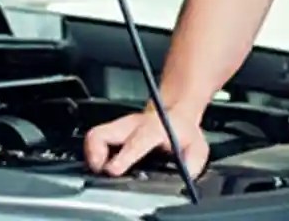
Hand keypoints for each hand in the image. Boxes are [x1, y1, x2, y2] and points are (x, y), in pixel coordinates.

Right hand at [84, 108, 208, 177]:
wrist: (175, 114)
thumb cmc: (183, 133)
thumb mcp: (196, 147)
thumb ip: (192, 162)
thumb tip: (186, 174)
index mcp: (154, 129)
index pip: (136, 141)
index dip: (124, 157)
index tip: (113, 170)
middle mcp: (132, 125)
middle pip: (101, 134)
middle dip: (95, 156)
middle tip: (101, 172)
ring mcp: (119, 127)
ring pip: (93, 137)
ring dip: (92, 157)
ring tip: (101, 170)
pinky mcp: (111, 131)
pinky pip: (94, 141)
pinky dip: (94, 156)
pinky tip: (105, 165)